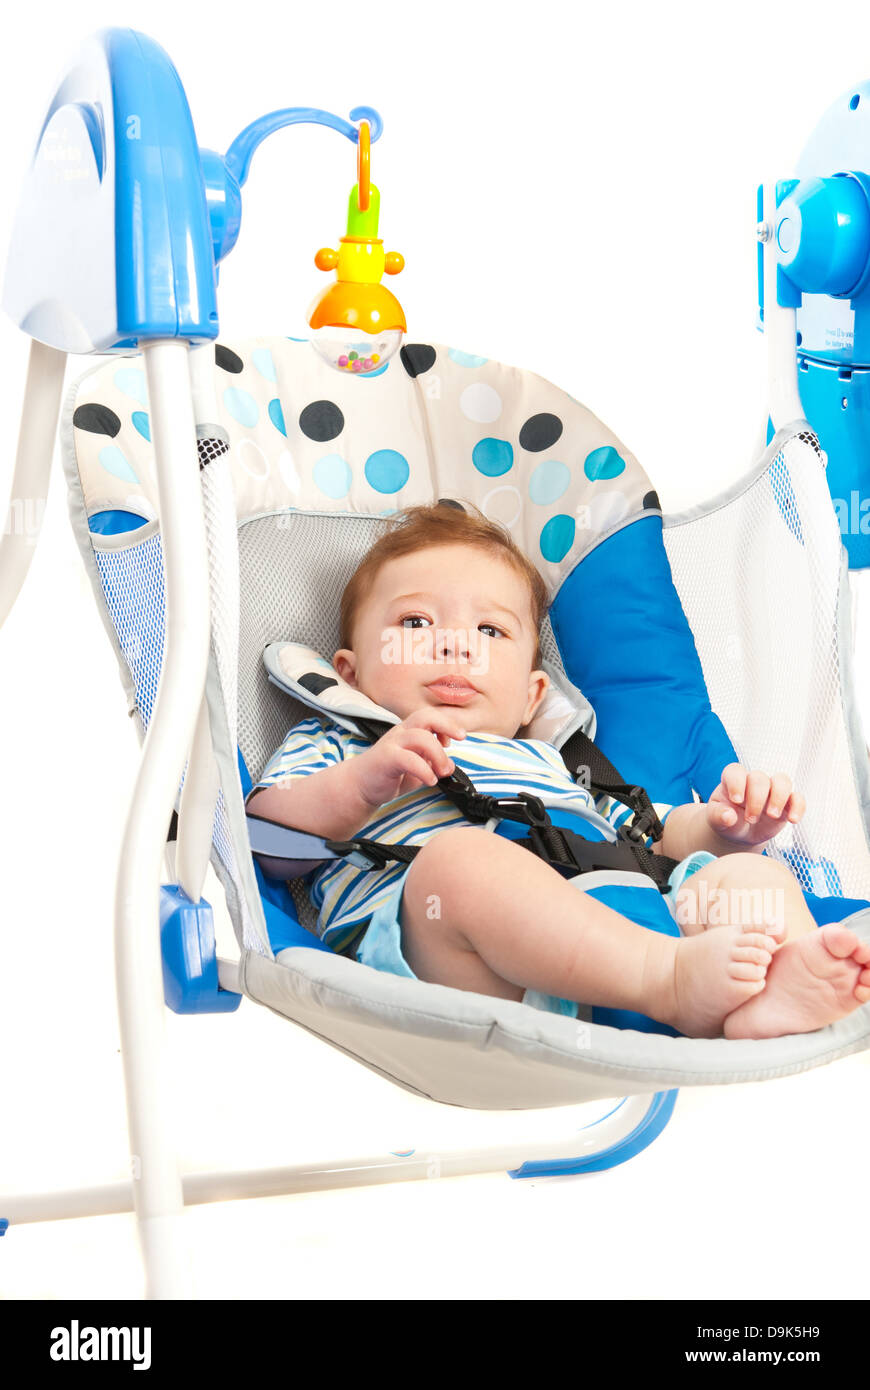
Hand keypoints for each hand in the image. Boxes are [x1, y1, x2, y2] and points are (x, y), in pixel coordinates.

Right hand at [350, 708, 465, 807]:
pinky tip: (429, 780)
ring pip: (421, 737)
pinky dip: (424, 770)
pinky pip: (409, 759)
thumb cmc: (387, 774)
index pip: (431, 716)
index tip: (452, 741)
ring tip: (442, 771)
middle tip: (460, 739)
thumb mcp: (416, 768)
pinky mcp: (385, 758)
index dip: (447, 724)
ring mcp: (392, 744)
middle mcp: (401, 733)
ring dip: (438, 755)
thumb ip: (432, 764)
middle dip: (447, 725)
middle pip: (426, 716)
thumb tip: (450, 764)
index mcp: (409, 731)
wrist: (358, 785)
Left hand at [707, 763, 804, 845]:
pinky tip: (792, 820)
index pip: (735, 771)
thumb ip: (718, 816)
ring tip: (771, 816)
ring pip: (782, 780)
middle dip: (756, 799)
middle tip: (750, 819)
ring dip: (779, 797)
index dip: (737, 783)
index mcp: (733, 780)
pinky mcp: (787, 803)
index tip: (736, 800)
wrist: (740, 833)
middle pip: (759, 778)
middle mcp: (753, 781)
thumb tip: (728, 816)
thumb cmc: (727, 821)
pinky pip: (798, 798)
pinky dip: (798, 807)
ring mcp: (772, 790)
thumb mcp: (716, 820)